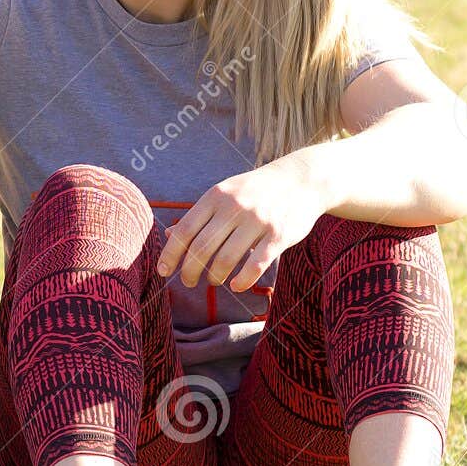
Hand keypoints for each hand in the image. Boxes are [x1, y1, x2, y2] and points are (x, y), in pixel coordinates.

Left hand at [157, 155, 329, 291]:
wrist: (302, 179)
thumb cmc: (254, 191)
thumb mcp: (224, 194)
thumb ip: (199, 216)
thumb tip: (169, 235)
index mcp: (216, 197)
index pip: (185, 231)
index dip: (171, 254)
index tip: (164, 271)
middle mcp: (234, 207)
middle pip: (201, 248)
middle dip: (190, 271)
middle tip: (189, 281)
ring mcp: (258, 221)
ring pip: (226, 259)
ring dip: (214, 277)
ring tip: (213, 281)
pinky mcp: (279, 235)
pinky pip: (256, 264)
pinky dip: (242, 280)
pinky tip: (236, 285)